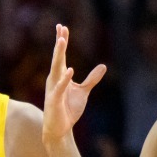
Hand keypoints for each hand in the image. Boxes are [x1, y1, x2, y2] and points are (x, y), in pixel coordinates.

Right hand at [43, 25, 105, 143]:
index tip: (62, 27)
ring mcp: (53, 89)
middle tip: (61, 28)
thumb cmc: (68, 110)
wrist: (59, 129)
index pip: (61, 56)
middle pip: (57, 58)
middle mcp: (54, 80)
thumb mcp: (83, 91)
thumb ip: (92, 78)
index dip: (61, 41)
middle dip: (59, 43)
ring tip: (62, 41)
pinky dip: (65, 79)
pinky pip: (60, 88)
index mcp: (60, 76)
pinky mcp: (54, 100)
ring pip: (56, 68)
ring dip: (59, 54)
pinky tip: (70, 70)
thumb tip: (103, 66)